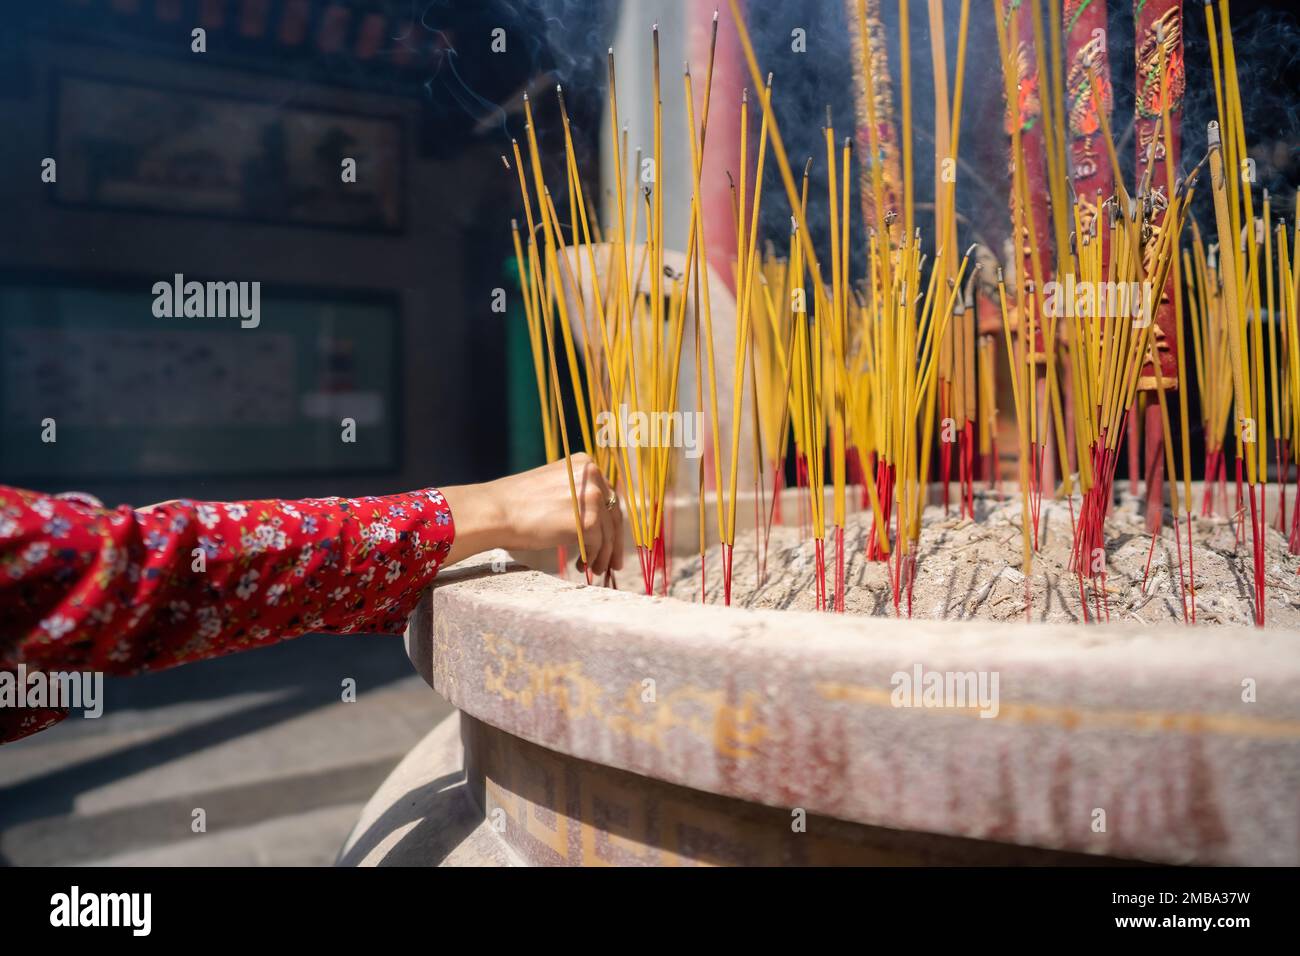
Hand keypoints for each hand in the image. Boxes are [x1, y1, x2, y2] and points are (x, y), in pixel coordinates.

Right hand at [441, 453, 623, 574]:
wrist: (495, 512)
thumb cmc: (515, 504)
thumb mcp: (553, 487)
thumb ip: (576, 496)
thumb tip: (597, 522)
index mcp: (584, 464)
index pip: (608, 497)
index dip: (611, 522)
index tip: (611, 540)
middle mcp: (593, 476)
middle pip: (614, 515)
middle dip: (613, 543)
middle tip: (612, 563)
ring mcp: (593, 498)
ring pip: (608, 534)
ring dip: (602, 555)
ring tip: (592, 569)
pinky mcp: (589, 521)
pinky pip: (598, 546)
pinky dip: (592, 559)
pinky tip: (581, 566)